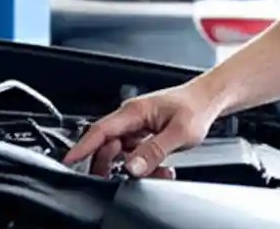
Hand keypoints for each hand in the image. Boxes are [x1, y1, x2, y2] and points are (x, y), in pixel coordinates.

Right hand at [62, 80, 222, 178]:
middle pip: (106, 146)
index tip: (69, 162)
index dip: (82, 148)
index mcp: (135, 111)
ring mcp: (137, 125)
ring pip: (120, 152)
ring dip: (131, 166)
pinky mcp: (143, 133)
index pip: (100, 131)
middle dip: (112, 165)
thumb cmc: (197, 107)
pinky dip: (140, 163)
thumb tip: (131, 167)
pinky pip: (132, 152)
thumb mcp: (180, 133)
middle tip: (123, 179)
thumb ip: (154, 151)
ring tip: (154, 172)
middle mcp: (132, 117)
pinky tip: (157, 168)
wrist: (211, 99)